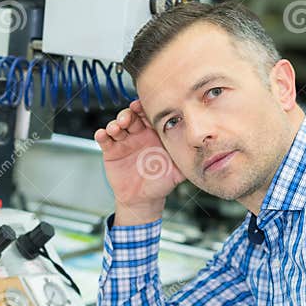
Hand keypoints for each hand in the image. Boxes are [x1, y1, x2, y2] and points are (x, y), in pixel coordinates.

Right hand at [94, 100, 184, 224]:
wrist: (144, 199)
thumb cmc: (161, 182)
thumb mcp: (177, 170)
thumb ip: (186, 159)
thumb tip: (203, 152)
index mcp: (154, 134)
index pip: (149, 116)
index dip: (145, 109)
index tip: (142, 106)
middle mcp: (138, 134)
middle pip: (131, 117)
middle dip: (128, 114)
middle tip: (128, 117)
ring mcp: (124, 141)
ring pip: (117, 126)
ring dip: (115, 123)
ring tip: (116, 128)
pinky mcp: (111, 151)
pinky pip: (105, 140)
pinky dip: (102, 135)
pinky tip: (102, 134)